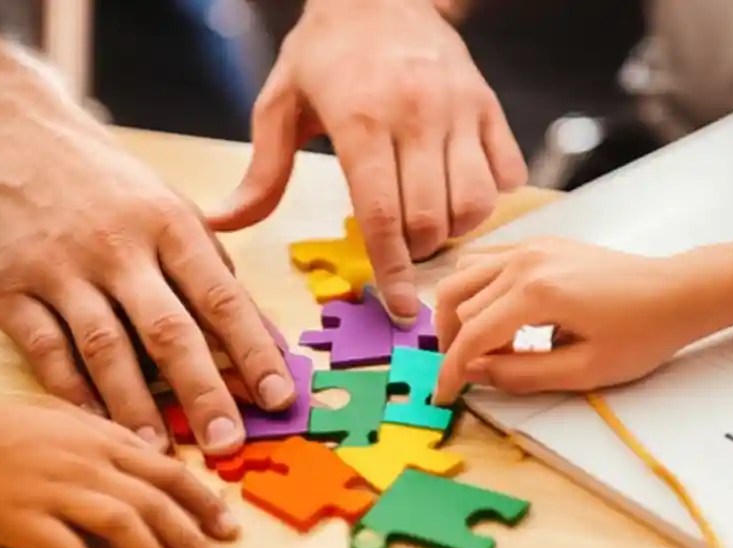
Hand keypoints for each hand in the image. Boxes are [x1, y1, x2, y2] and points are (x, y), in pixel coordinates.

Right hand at [0, 99, 293, 455]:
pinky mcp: (9, 288)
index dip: (254, 352)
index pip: (222, 297)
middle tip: (228, 444)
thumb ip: (209, 269)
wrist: (1, 129)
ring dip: (137, 407)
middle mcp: (117, 246)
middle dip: (203, 393)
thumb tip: (263, 338)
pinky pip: (46, 351)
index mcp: (168, 223)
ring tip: (161, 453)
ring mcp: (60, 268)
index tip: (280, 399)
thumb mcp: (165, 204)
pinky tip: (97, 426)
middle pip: (169, 330)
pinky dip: (74, 393)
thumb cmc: (100, 179)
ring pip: (107, 348)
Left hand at [207, 0, 525, 321]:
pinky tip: (461, 190)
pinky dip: (490, 196)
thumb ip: (261, 173)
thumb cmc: (324, 52)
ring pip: (474, 202)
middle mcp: (416, 114)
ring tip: (430, 222)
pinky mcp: (488, 103)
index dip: (393, 271)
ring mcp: (459, 108)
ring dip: (455, 230)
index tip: (401, 309)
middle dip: (417, 251)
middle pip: (431, 219)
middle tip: (399, 245)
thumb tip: (225, 225)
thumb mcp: (279, 104)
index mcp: (361, 121)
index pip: (384, 216)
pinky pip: (507, 172)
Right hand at [434, 238, 726, 402]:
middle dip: (453, 344)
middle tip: (467, 375)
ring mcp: (530, 247)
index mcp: (536, 293)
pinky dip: (476, 290)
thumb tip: (474, 373)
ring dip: (459, 314)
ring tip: (482, 347)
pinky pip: (485, 261)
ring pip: (463, 277)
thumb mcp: (583, 371)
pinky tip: (496, 318)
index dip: (451, 371)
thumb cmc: (641, 334)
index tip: (443, 396)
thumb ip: (521, 375)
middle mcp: (525, 262)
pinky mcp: (538, 245)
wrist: (677, 293)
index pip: (472, 335)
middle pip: (457, 302)